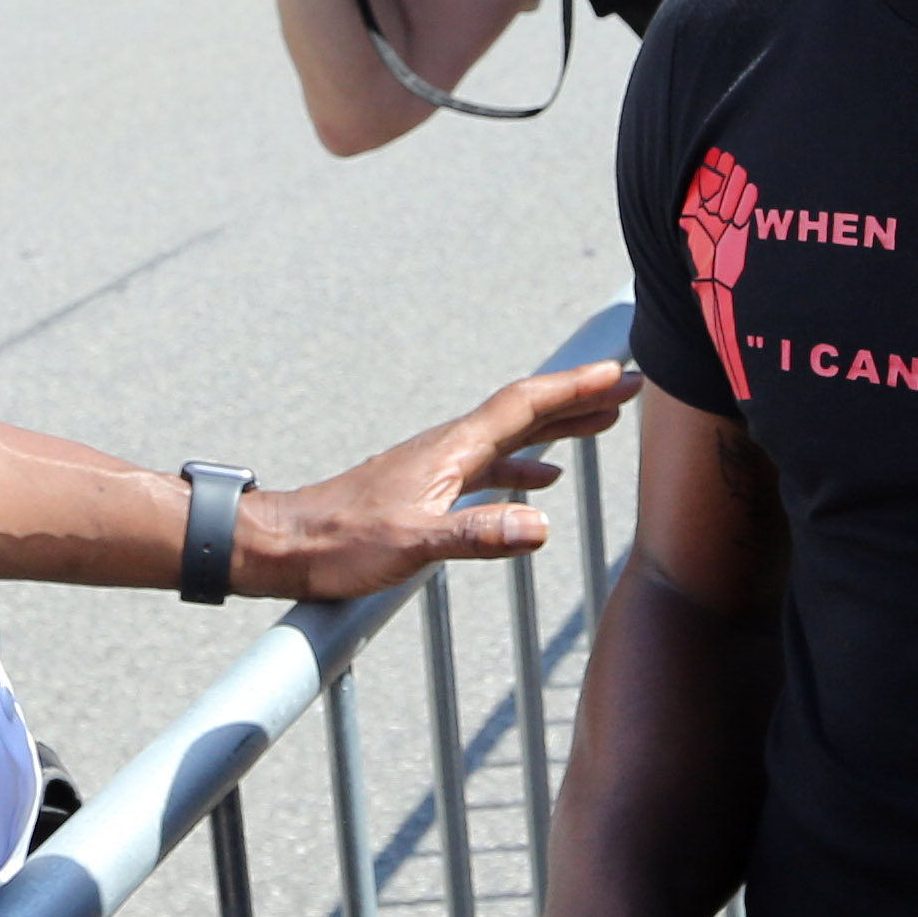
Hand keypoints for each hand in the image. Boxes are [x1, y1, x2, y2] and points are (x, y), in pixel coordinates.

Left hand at [238, 358, 636, 603]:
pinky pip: (493, 467)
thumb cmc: (342, 544)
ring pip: (513, 437)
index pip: (525, 405)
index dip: (575, 388)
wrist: (287, 545)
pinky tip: (542, 483)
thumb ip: (477, 534)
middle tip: (630, 386)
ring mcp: (439, 467)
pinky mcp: (429, 490)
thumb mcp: (413, 544)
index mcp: (452, 451)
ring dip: (559, 427)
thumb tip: (542, 525)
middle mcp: (450, 449)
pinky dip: (526, 466)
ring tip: (602, 422)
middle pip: (526, 412)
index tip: (619, 371)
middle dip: (580, 397)